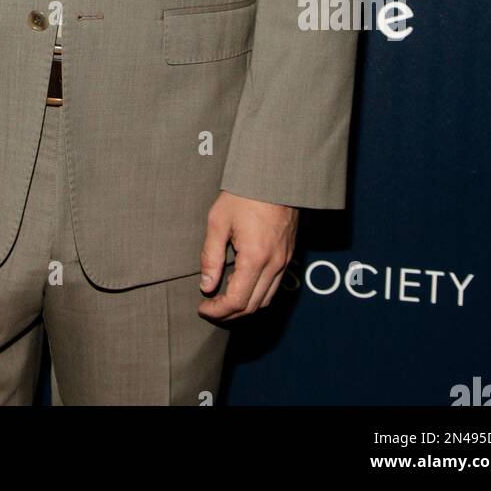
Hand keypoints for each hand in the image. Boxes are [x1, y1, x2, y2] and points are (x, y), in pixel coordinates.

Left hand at [197, 189, 297, 320]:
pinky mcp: (288, 255)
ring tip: (224, 301)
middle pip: (252, 306)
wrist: (274, 175)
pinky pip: (275, 286)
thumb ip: (210, 256)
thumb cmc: (244, 194)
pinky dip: (258, 294)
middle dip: (229, 314)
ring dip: (244, 307)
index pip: (236, 301)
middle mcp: (274, 265)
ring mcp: (284, 261)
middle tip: (210, 309)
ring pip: (266, 300)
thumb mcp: (218, 221)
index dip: (217, 311)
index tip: (202, 308)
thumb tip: (206, 285)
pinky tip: (243, 286)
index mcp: (255, 258)